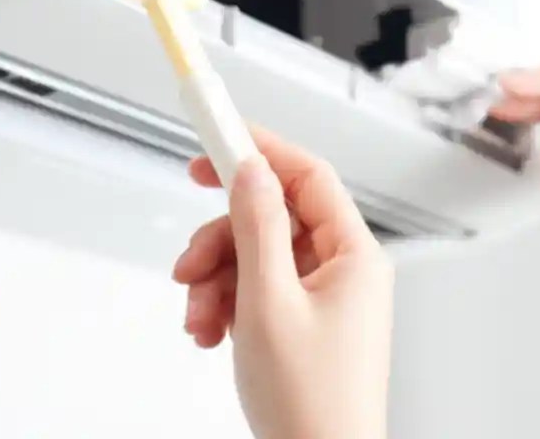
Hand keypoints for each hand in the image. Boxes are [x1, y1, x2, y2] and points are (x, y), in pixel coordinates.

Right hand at [173, 129, 393, 438]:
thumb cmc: (310, 404)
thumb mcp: (267, 302)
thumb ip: (256, 227)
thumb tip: (251, 170)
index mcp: (353, 255)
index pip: (307, 175)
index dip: (259, 150)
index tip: (215, 136)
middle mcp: (344, 271)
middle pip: (270, 219)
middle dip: (220, 241)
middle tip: (186, 266)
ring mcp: (324, 298)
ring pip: (256, 257)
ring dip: (215, 281)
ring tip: (197, 319)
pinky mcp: (303, 323)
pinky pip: (257, 290)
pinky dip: (225, 304)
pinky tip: (209, 333)